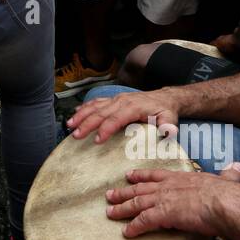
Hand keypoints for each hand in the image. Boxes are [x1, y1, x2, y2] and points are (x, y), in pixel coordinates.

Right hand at [66, 88, 180, 143]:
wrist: (164, 98)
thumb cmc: (165, 111)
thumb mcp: (170, 118)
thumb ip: (168, 126)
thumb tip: (168, 133)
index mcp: (133, 107)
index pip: (116, 119)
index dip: (105, 129)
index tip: (96, 140)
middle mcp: (121, 101)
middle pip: (100, 113)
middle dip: (87, 124)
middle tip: (75, 135)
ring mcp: (116, 99)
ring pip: (95, 106)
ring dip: (81, 115)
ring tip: (69, 125)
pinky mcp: (113, 99)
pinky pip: (96, 102)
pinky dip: (84, 108)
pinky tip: (75, 114)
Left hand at [105, 163, 239, 237]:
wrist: (226, 203)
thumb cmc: (229, 194)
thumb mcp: (228, 180)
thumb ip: (229, 175)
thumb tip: (237, 167)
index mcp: (182, 178)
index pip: (156, 175)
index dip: (141, 176)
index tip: (129, 175)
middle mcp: (169, 187)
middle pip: (140, 189)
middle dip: (123, 192)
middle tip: (109, 195)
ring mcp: (164, 199)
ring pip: (136, 204)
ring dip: (122, 209)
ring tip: (110, 213)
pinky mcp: (163, 214)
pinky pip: (143, 221)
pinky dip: (134, 227)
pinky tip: (127, 232)